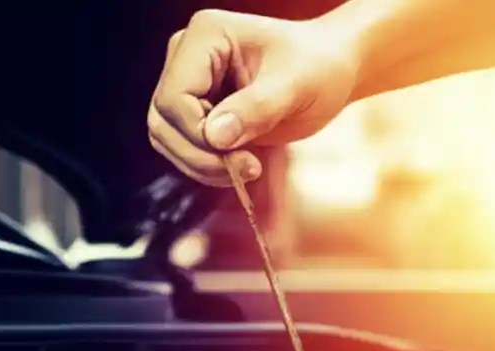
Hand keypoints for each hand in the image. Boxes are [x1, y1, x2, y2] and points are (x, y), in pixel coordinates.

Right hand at [149, 10, 359, 186]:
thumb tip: (213, 136)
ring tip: (249, 169)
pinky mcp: (194, 109)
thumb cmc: (319, 67)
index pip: (175, 97)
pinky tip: (241, 167)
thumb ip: (255, 109)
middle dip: (202, 156)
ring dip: (203, 165)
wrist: (331, 71)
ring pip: (166, 138)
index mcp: (206, 35)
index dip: (199, 135)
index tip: (241, 158)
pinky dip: (207, 165)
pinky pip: (182, 146)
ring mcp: (187, 83)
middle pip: (163, 121)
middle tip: (249, 171)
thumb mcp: (295, 87)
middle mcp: (186, 55)